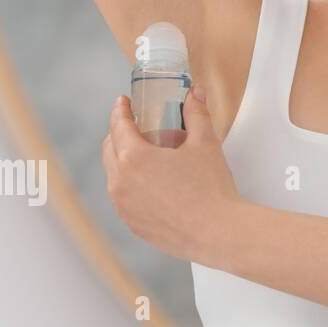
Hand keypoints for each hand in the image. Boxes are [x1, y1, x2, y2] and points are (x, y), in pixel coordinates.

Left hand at [101, 84, 240, 264]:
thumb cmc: (211, 188)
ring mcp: (124, 207)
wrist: (217, 232)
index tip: (123, 103)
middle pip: (110, 149)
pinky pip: (125, 198)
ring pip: (115, 175)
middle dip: (119, 134)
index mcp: (133, 159)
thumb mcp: (205, 144)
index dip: (121, 110)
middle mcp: (120, 183)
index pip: (118, 126)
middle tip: (137, 126)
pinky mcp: (133, 224)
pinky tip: (156, 184)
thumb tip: (194, 94)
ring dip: (125, 161)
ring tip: (149, 156)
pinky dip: (133, 184)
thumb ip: (197, 114)